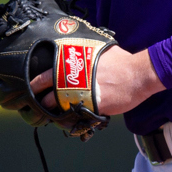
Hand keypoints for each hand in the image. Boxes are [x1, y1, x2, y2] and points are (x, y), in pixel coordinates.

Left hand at [32, 46, 163, 117]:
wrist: (138, 74)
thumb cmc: (121, 61)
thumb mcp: (98, 50)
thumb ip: (84, 54)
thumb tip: (79, 53)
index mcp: (71, 64)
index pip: (45, 76)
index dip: (36, 85)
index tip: (33, 90)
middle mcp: (73, 80)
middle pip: (48, 97)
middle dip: (43, 104)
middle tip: (42, 107)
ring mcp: (82, 94)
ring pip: (60, 110)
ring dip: (56, 115)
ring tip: (56, 117)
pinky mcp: (92, 107)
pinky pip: (77, 117)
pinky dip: (73, 120)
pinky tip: (72, 121)